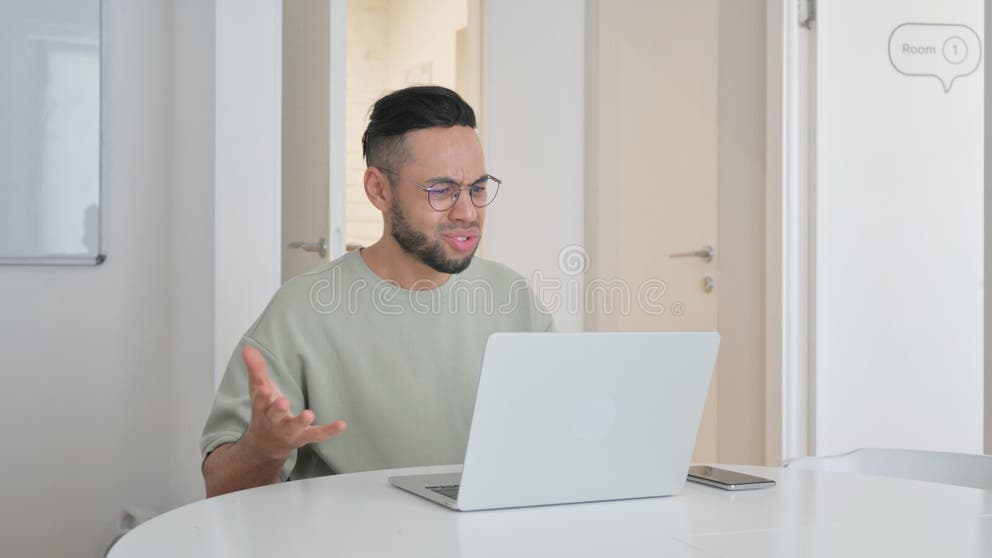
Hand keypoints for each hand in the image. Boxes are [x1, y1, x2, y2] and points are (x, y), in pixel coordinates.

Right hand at [241, 344, 346, 460]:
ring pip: (295, 427)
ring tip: (309, 414)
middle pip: (275, 415)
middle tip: (283, 403)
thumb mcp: (259, 389)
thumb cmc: (265, 410)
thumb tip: (247, 347)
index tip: (264, 390)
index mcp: (262, 407)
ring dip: (301, 421)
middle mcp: (274, 420)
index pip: (260, 401)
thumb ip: (256, 369)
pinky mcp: (304, 436)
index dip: (262, 397)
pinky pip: (317, 435)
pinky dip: (329, 431)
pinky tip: (342, 425)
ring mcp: (289, 430)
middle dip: (278, 409)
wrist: (266, 444)